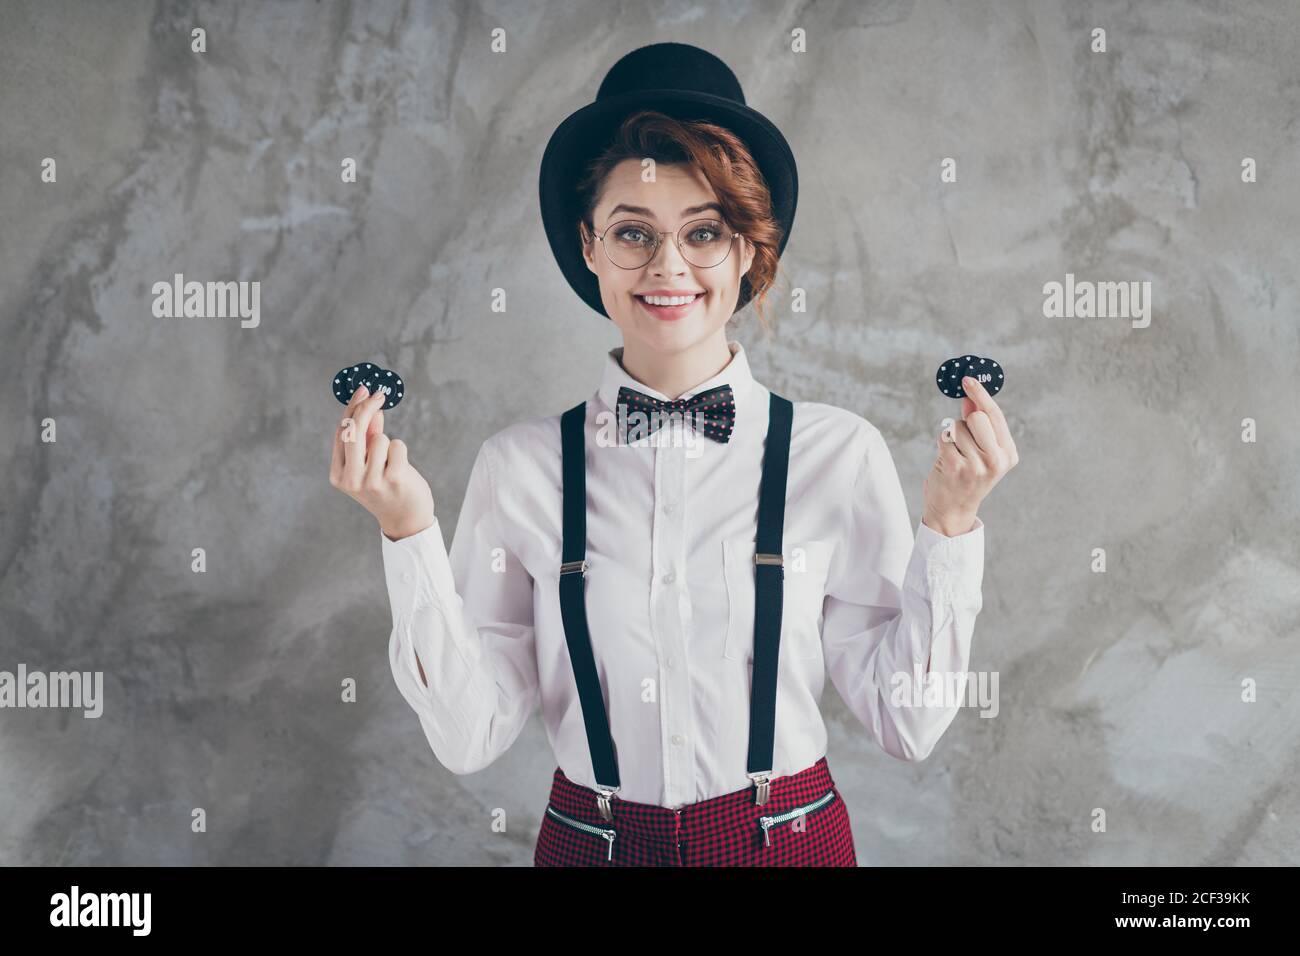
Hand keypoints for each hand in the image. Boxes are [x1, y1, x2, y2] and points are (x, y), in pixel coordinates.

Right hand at [329, 385, 434, 540]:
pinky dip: (401, 451)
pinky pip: (397, 445)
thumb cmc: (386, 488)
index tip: (363, 391)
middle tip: (379, 395)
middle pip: (354, 431)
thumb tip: (372, 408)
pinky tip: (401, 468)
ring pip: (379, 438)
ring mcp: (371, 480)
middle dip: (366, 407)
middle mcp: (351, 479)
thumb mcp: (369, 464)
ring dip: (388, 443)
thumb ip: (367, 437)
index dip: (352, 409)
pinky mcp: (393, 478)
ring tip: (391, 462)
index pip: (341, 433)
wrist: (405, 520)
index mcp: (338, 475)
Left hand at [922, 375, 1018, 535]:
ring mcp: (976, 465)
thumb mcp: (980, 451)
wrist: (953, 510)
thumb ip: (977, 424)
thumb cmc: (966, 476)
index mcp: (1008, 454)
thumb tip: (969, 396)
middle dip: (965, 421)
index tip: (967, 379)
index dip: (980, 395)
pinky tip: (947, 460)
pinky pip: (944, 437)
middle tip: (963, 440)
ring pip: (957, 427)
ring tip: (955, 456)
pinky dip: (942, 444)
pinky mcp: (955, 467)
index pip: (995, 415)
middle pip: (976, 417)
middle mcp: (996, 460)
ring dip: (952, 436)